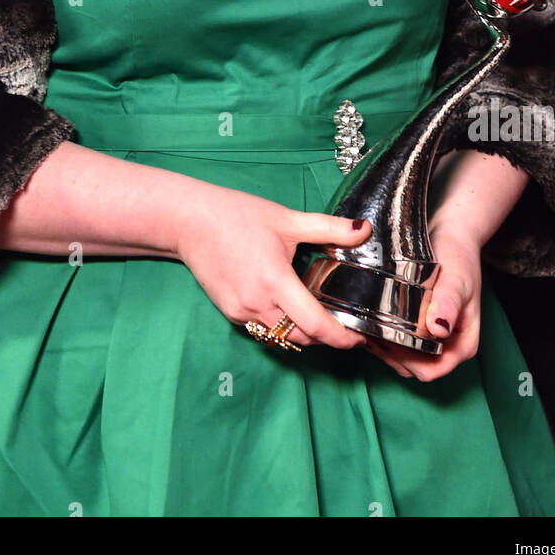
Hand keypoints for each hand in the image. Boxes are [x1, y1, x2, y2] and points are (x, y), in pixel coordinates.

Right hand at [175, 186, 372, 351]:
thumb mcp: (287, 219)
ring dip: (303, 334)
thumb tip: (363, 229)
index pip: (316, 325)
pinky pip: (263, 329)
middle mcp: (258, 304)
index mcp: (276, 281)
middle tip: (345, 325)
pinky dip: (281, 326)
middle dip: (326, 337)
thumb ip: (329, 228)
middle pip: (301, 338)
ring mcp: (241, 312)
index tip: (359, 337)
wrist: (190, 221)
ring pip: (281, 337)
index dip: (342, 338)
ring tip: (320, 318)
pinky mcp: (231, 312)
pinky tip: (289, 308)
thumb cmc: (237, 216)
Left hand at [364, 221, 481, 380]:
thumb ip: (448, 303)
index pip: (432, 370)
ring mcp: (434, 337)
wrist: (454, 236)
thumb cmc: (460, 257)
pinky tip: (370, 323)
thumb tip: (439, 329)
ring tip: (365, 328)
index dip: (407, 362)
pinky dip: (385, 337)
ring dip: (385, 348)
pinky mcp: (421, 326)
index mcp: (463, 343)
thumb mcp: (456, 279)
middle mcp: (449, 345)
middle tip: (368, 333)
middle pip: (415, 367)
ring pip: (405, 358)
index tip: (385, 341)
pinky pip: (401, 342)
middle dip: (391, 356)